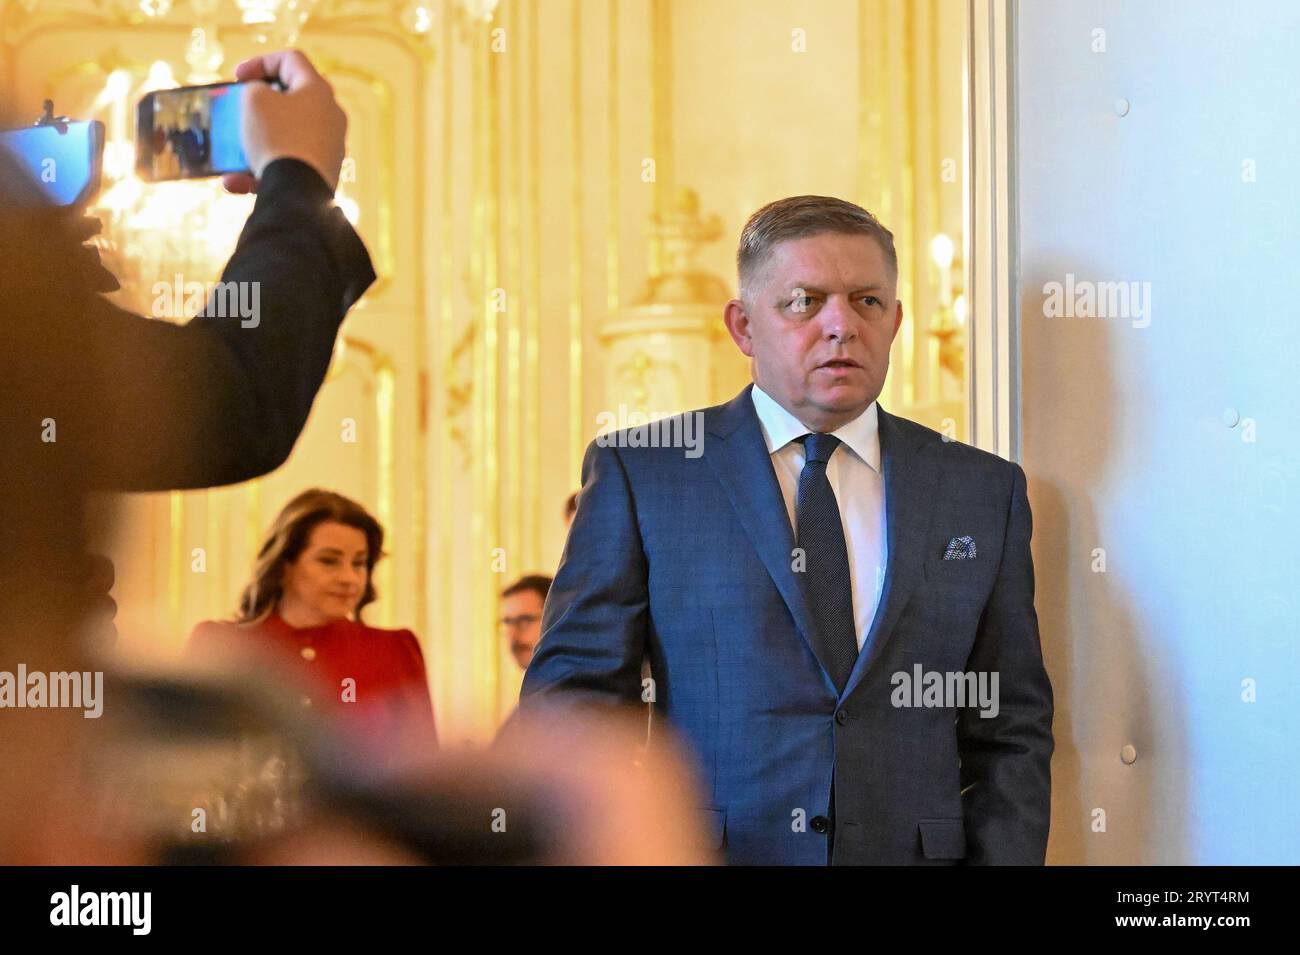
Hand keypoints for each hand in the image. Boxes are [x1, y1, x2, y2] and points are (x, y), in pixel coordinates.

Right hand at [221, 49, 346, 195]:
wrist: (298, 193)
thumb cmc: (276, 137)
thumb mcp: (255, 101)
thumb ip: (255, 89)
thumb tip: (262, 101)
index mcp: (318, 90)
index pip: (291, 60)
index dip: (260, 61)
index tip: (237, 77)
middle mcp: (330, 117)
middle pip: (291, 100)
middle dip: (259, 105)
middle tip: (239, 109)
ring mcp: (329, 148)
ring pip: (284, 138)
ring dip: (253, 144)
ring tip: (229, 155)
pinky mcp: (322, 175)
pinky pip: (287, 166)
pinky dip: (261, 171)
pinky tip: (235, 183)